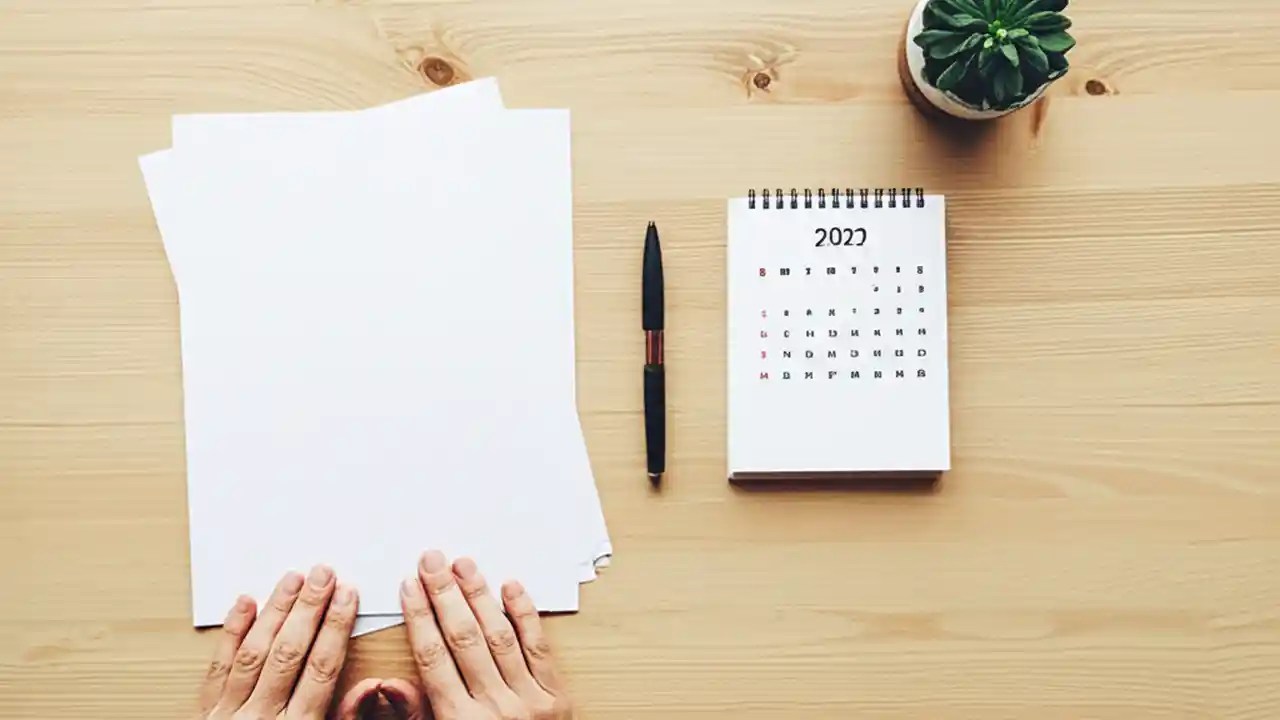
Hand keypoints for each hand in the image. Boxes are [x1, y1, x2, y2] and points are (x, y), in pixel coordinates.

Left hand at [196, 566, 373, 719]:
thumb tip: (372, 688)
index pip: (322, 667)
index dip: (336, 626)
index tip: (348, 593)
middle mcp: (261, 719)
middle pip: (289, 652)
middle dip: (309, 608)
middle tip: (324, 572)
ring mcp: (228, 715)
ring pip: (254, 652)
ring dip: (275, 610)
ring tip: (293, 578)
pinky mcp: (204, 714)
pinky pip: (218, 667)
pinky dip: (232, 633)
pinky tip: (246, 603)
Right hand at [389, 550, 574, 719]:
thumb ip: (416, 716)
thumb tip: (386, 684)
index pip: (432, 657)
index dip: (418, 616)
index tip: (407, 585)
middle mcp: (494, 708)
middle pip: (463, 638)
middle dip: (444, 594)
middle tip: (431, 560)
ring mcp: (529, 700)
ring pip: (499, 636)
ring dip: (479, 595)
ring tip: (463, 564)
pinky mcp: (557, 698)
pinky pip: (539, 648)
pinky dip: (525, 615)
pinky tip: (511, 587)